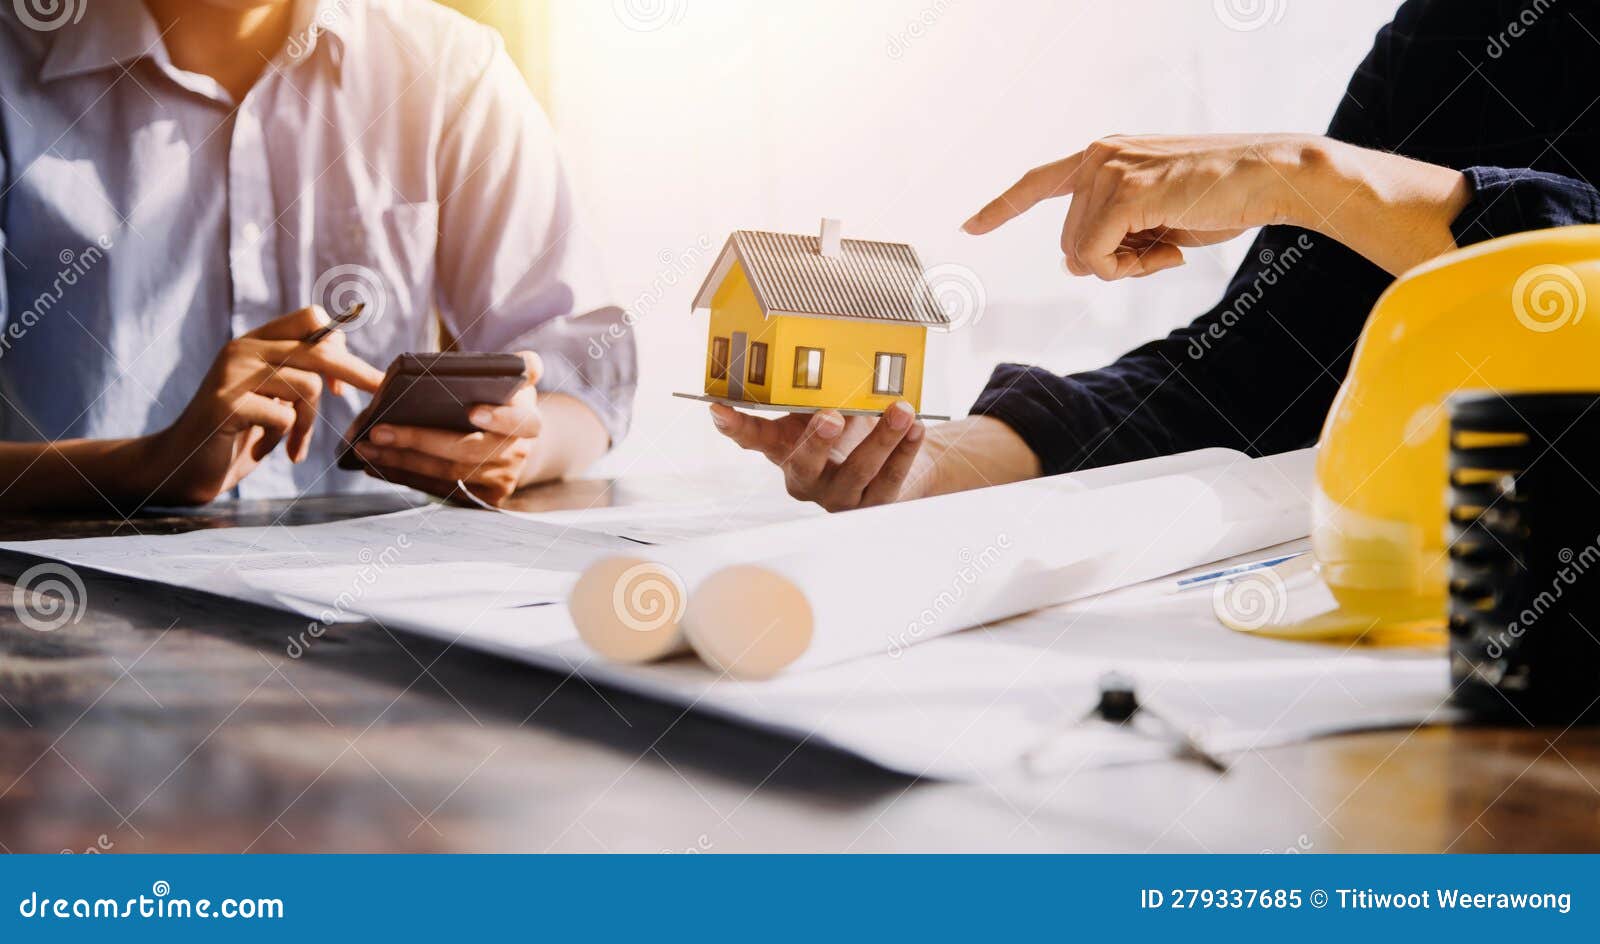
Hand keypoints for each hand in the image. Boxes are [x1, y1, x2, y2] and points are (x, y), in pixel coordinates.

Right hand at [143, 306, 384, 504]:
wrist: (182, 466)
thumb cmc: (236, 434)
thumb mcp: (271, 397)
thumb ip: (297, 374)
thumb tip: (343, 359)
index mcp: (255, 342)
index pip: (310, 318)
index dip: (339, 345)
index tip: (344, 383)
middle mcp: (243, 349)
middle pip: (319, 348)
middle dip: (357, 372)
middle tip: (382, 390)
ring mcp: (232, 374)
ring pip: (307, 386)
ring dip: (308, 423)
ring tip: (293, 445)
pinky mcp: (226, 404)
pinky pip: (284, 415)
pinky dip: (284, 437)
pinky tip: (266, 449)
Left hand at [349, 351, 543, 505]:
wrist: (513, 443)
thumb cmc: (501, 402)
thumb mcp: (513, 381)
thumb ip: (520, 367)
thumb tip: (525, 363)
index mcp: (528, 418)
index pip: (523, 421)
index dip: (500, 419)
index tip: (472, 412)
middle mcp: (518, 452)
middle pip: (469, 451)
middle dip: (421, 441)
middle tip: (379, 431)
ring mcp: (502, 478)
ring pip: (448, 474)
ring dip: (402, 461)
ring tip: (366, 446)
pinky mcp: (484, 497)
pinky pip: (440, 488)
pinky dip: (406, 476)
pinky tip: (379, 464)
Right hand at [710, 401, 929, 510]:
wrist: (891, 468)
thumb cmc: (848, 431)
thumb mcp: (824, 408)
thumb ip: (817, 390)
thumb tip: (826, 345)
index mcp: (785, 450)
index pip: (754, 440)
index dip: (735, 427)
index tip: (718, 408)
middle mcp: (806, 479)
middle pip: (804, 464)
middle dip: (816, 441)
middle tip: (830, 416)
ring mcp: (839, 497)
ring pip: (858, 472)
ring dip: (882, 439)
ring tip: (901, 410)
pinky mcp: (874, 505)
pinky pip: (890, 480)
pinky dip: (904, 451)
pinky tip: (916, 428)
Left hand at [963, 133, 1316, 279]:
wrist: (1270, 176)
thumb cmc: (1220, 197)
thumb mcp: (1155, 216)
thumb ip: (1113, 229)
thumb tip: (1075, 263)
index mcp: (1104, 154)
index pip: (1038, 182)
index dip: (1003, 207)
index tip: (970, 226)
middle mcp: (1098, 155)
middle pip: (1069, 244)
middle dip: (1113, 263)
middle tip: (1161, 250)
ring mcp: (1108, 170)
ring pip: (1082, 255)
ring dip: (1127, 268)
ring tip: (1172, 241)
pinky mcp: (1123, 192)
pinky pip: (1096, 257)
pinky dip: (1129, 269)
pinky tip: (1171, 250)